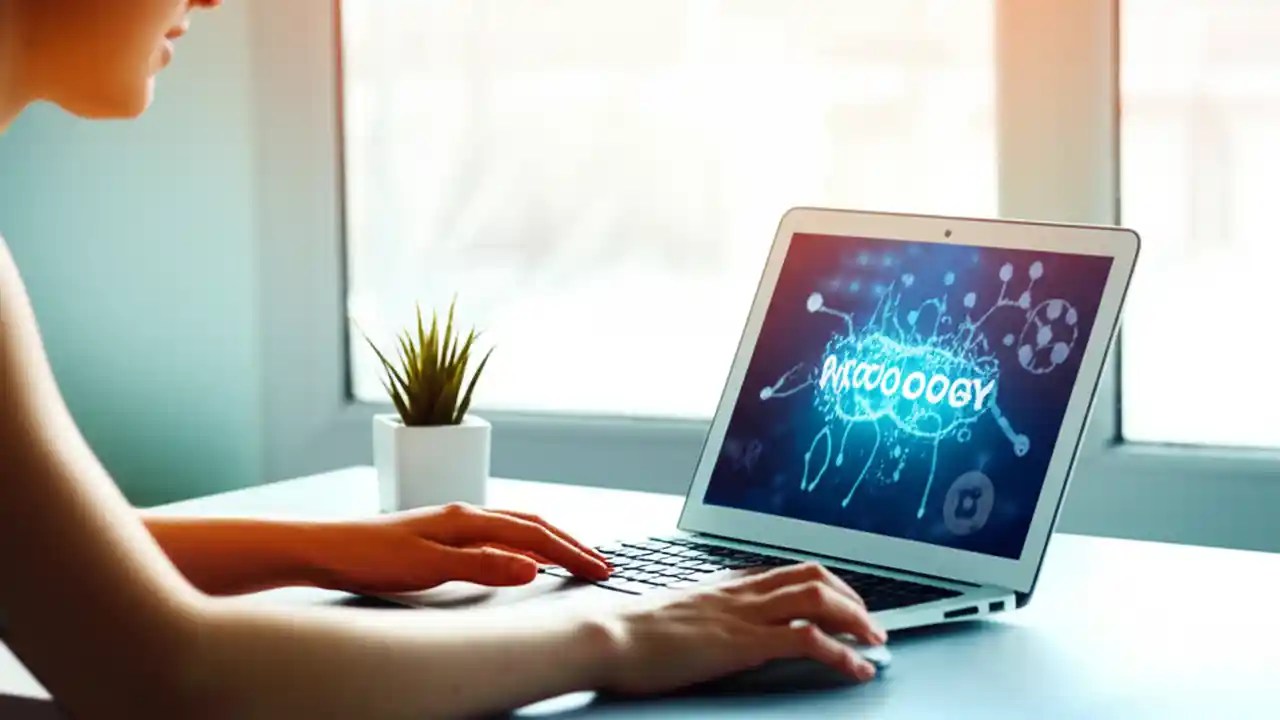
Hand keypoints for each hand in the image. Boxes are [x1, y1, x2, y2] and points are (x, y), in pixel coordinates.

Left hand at [310, 503, 611, 594]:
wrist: (323, 549)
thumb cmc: (369, 557)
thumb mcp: (429, 567)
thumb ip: (483, 566)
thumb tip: (532, 567)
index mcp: (467, 519)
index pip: (533, 533)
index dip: (570, 552)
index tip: (599, 569)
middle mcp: (464, 515)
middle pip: (531, 524)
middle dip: (568, 543)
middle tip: (599, 564)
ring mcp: (452, 523)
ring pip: (515, 527)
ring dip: (548, 542)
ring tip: (571, 557)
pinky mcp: (440, 535)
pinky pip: (496, 536)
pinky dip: (521, 545)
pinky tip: (519, 557)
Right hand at [595, 563, 886, 693]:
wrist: (608, 636)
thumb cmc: (632, 633)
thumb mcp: (679, 614)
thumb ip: (707, 614)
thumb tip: (719, 628)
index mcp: (727, 585)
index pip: (788, 572)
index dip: (826, 585)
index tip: (845, 601)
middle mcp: (741, 592)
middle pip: (812, 577)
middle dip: (851, 597)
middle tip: (871, 623)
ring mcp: (744, 614)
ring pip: (817, 600)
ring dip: (856, 619)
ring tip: (875, 642)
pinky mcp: (743, 642)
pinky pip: (805, 640)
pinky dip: (840, 653)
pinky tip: (855, 668)